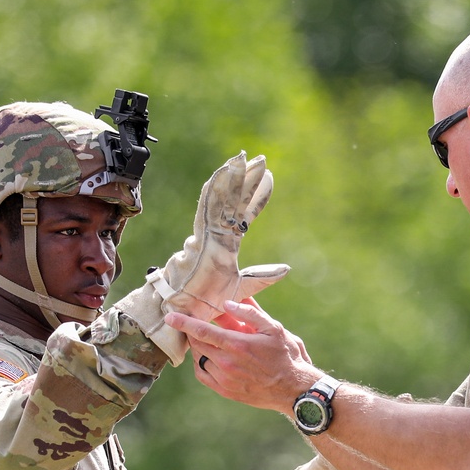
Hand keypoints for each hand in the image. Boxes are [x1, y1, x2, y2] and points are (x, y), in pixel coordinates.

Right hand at [115, 153, 287, 364]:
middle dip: (246, 180)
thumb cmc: (205, 301)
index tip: (268, 177)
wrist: (185, 310)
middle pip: (234, 201)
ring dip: (231, 179)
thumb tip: (285, 269)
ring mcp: (206, 234)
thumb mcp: (241, 288)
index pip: (245, 214)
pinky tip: (219, 176)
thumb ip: (261, 277)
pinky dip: (212, 192)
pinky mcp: (198, 238)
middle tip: (258, 158)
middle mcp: (217, 234)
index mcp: (227, 243)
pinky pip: (205, 210)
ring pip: (220, 201)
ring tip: (242, 159)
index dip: (257, 197)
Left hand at [170, 299, 317, 410]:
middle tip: (196, 323)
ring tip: (209, 340)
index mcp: (238, 344)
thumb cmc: (286, 356)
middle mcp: (227, 363)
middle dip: (192, 332)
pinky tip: (209, 356)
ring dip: (199, 347)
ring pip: (199, 358)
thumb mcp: (274, 328)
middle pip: (197, 343)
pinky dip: (201, 363)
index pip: (202, 331)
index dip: (183, 322)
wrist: (293, 390)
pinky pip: (203, 375)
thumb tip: (227, 303)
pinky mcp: (225, 391)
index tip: (169, 316)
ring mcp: (225, 379)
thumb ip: (249, 313)